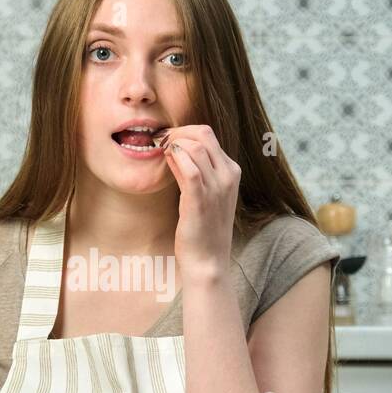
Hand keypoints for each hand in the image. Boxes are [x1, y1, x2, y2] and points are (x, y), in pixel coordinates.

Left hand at [159, 124, 239, 282]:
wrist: (207, 261)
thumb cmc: (203, 229)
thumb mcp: (204, 195)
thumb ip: (193, 171)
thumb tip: (174, 149)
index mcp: (231, 171)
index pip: (208, 136)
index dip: (184, 132)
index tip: (167, 139)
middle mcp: (228, 176)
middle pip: (203, 134)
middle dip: (177, 132)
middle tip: (160, 141)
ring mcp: (217, 187)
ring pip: (194, 146)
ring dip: (172, 145)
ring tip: (160, 152)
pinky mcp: (200, 199)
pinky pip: (189, 168)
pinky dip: (174, 160)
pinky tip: (165, 162)